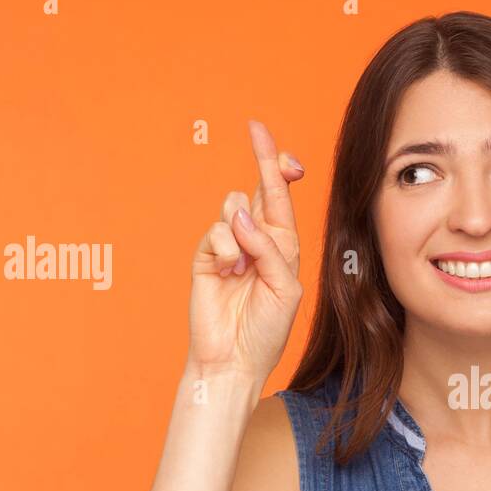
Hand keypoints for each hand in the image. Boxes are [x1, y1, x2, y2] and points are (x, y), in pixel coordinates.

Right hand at [189, 119, 304, 382]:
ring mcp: (229, 246)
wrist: (234, 359)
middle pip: (257, 189)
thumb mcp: (284, 288)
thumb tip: (240, 216)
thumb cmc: (266, 329)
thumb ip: (270, 250)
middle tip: (257, 131)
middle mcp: (257, 241)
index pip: (281, 199)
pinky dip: (226, 248)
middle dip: (263, 160)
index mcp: (282, 246)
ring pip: (233, 206)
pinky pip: (216, 232)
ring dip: (242, 227)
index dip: (280, 169)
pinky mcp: (206, 256)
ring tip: (244, 264)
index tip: (284, 150)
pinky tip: (228, 272)